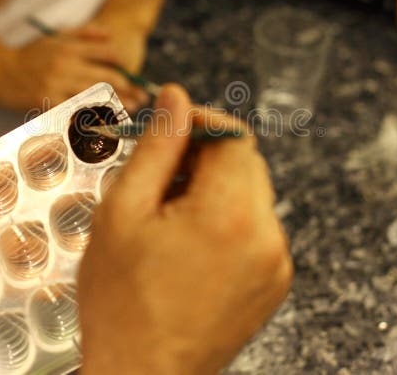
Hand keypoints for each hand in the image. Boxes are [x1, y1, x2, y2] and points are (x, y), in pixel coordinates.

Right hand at [0, 25, 148, 111]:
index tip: (131, 74)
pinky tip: (103, 122)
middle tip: (140, 96)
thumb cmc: (30, 54)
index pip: (108, 54)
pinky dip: (90, 117)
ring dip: (115, 105)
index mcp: (70, 48)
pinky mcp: (47, 102)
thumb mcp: (56, 36)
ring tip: (129, 109)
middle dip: (127, 88)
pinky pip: (74, 111)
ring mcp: (57, 85)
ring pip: (95, 97)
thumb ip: (84, 33)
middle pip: (107, 78)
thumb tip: (111, 34)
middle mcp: (66, 65)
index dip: (123, 65)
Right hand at [79, 85, 292, 374]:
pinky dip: (227, 222)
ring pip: (250, 194)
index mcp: (231, 212)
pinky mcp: (274, 283)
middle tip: (157, 179)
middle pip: (245, 163)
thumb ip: (156, 145)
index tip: (165, 128)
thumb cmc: (121, 301)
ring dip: (213, 190)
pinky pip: (256, 229)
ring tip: (167, 219)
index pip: (233, 136)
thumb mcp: (123, 211)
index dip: (198, 123)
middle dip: (203, 158)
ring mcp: (276, 263)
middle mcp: (267, 234)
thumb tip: (174, 96)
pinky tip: (188, 246)